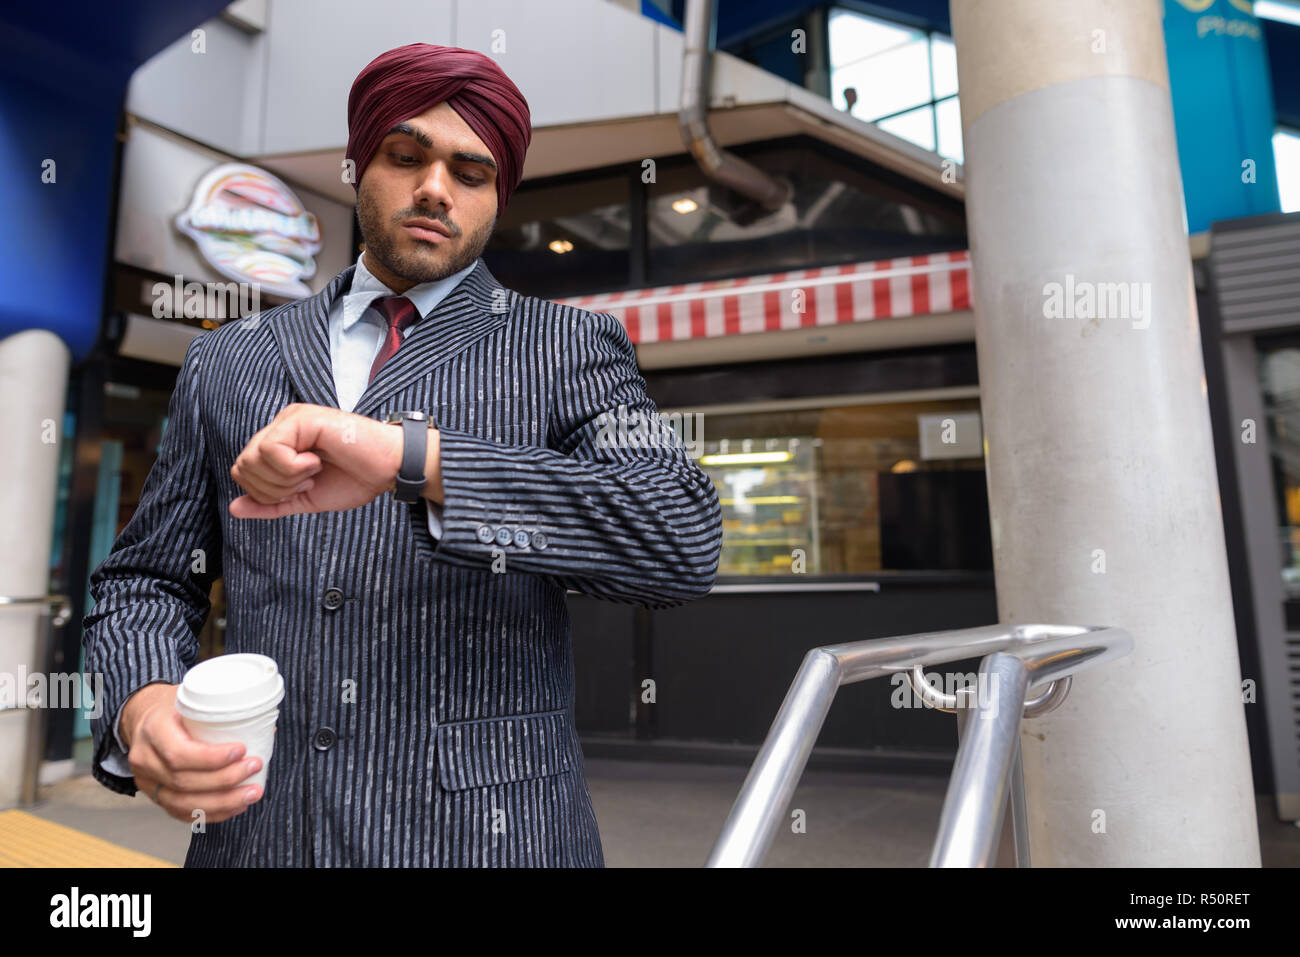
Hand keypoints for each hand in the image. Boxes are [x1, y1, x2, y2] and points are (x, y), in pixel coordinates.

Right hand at [120, 683, 262, 824]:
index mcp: (152, 730)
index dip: (211, 758)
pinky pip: (182, 813)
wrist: (144, 718)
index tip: (241, 750)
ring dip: (223, 802)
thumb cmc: (172, 707)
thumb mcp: (191, 698)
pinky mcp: (154, 795)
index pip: (178, 753)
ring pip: (183, 803)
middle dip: (225, 780)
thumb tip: (266, 727)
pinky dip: (212, 813)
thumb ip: (221, 711)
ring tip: (252, 794)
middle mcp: (145, 759)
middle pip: (184, 781)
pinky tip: (235, 807)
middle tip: (254, 767)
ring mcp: (147, 781)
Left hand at [228, 403, 405, 518]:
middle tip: (308, 481)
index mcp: (280, 443)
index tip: (303, 487)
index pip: (243, 471)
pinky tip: (317, 461)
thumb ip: (271, 504)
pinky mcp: (302, 417)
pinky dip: (293, 467)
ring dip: (286, 477)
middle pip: (243, 466)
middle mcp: (281, 426)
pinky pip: (272, 450)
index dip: (267, 492)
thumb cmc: (356, 479)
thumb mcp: (305, 498)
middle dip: (274, 488)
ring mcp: (290, 419)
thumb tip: (234, 509)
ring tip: (314, 470)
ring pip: (253, 458)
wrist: (389, 469)